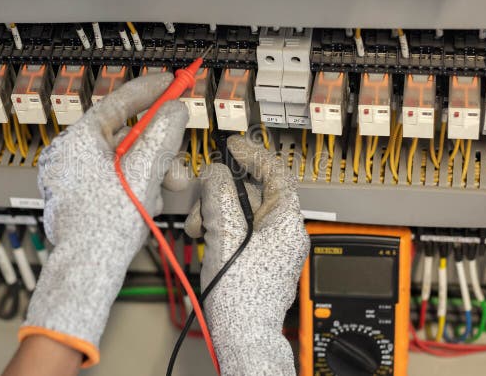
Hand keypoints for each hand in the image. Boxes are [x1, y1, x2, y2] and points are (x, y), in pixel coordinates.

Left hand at [21, 73, 187, 367]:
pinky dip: (138, 186)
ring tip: (168, 188)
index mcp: (78, 140)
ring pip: (125, 160)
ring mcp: (74, 177)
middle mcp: (72, 155)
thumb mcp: (144, 171)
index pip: (118, 103)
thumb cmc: (106, 225)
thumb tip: (175, 110)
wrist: (89, 270)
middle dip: (158, 148)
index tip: (171, 81)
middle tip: (177, 155)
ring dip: (153, 171)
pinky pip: (116, 179)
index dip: (149, 91)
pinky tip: (149, 203)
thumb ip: (163, 135)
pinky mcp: (81, 197)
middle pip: (125, 135)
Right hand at [185, 135, 308, 375]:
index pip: (276, 173)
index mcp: (287, 221)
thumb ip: (218, 194)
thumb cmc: (241, 295)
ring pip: (242, 214)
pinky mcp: (261, 262)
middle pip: (252, 194)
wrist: (242, 336)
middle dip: (220, 195)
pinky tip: (205, 241)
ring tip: (198, 230)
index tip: (233, 148)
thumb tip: (215, 173)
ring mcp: (274, 249)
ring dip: (215, 215)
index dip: (253, 155)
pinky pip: (241, 233)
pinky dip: (221, 231)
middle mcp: (285, 233)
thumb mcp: (224, 231)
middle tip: (200, 204)